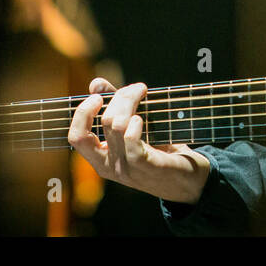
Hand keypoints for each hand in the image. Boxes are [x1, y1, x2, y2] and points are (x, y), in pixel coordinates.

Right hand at [68, 78, 211, 203]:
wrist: (190, 181)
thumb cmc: (160, 152)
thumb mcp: (135, 129)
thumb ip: (114, 107)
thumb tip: (95, 83)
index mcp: (102, 159)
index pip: (76, 138)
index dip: (82, 113)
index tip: (98, 97)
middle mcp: (110, 166)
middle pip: (103, 121)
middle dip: (118, 97)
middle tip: (135, 90)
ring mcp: (127, 168)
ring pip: (116, 124)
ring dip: (131, 102)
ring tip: (143, 95)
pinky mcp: (145, 166)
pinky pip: (131, 138)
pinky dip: (136, 122)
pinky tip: (143, 120)